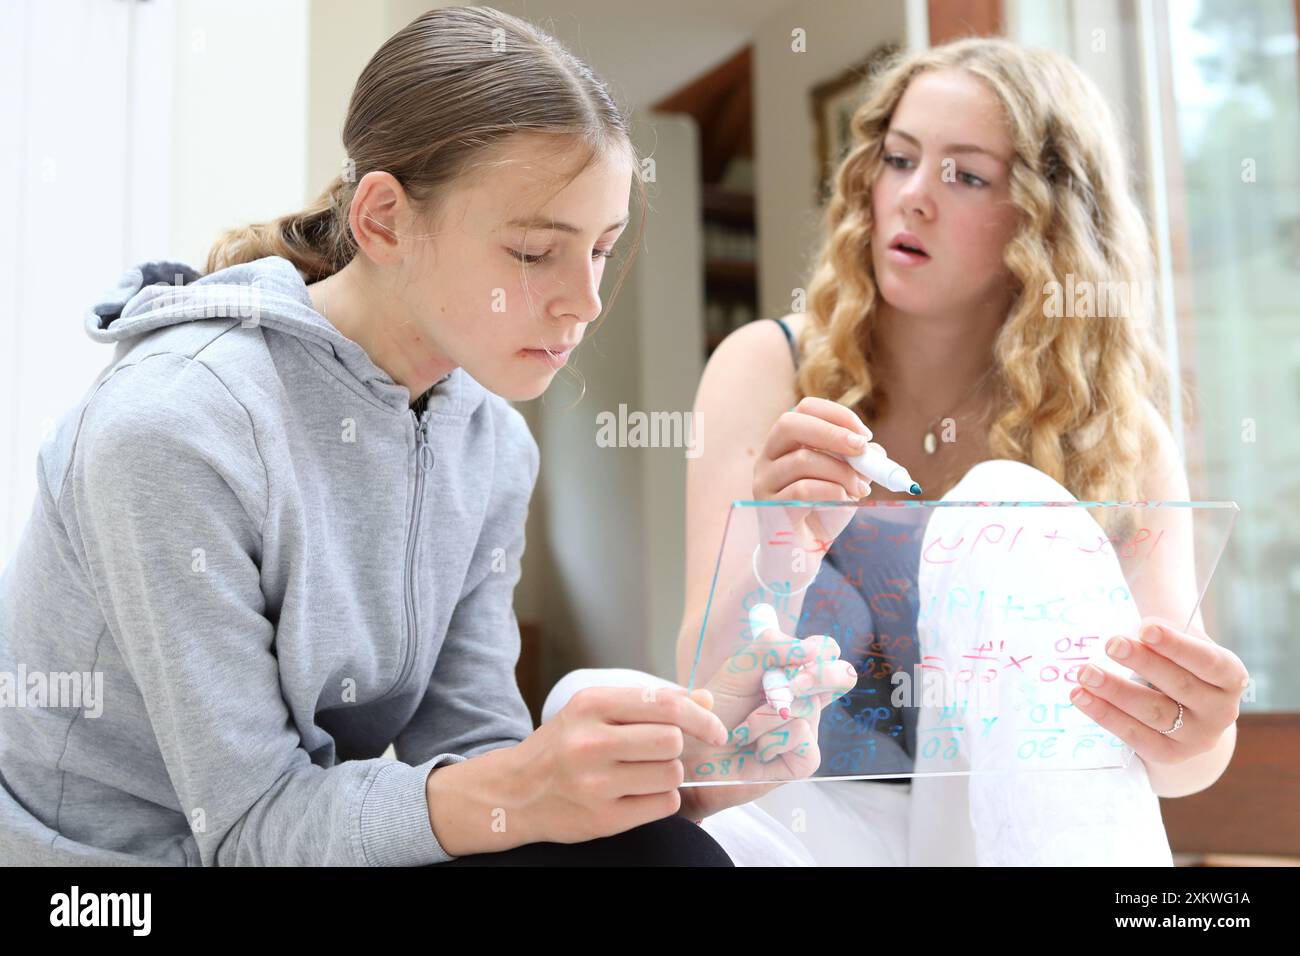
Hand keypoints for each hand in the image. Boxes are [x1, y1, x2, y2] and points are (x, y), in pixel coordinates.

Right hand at [511, 685, 729, 844]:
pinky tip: (638, 794)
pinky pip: (664, 805)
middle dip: (676, 748)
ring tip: (642, 774)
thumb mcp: (595, 711)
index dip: (701, 717)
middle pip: (673, 742)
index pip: (666, 705)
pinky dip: (661, 799)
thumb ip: (650, 703)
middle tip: (658, 753)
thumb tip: (706, 699)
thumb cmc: (563, 745)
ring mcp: (595, 783)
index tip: (717, 730)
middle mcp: (590, 742)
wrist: (512, 792)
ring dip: (668, 775)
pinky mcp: (602, 819)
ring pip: (671, 775)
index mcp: (591, 705)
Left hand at [676, 625, 857, 821]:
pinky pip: (801, 735)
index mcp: (794, 674)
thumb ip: (771, 649)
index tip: (799, 655)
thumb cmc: (715, 712)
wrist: (697, 756)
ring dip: (764, 717)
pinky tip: (757, 751)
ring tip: (742, 731)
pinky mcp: (806, 759)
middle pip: (841, 676)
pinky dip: (770, 740)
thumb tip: (813, 649)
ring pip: (807, 707)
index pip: (827, 650)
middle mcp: (807, 701)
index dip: (822, 649)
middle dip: (817, 675)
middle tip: (789, 686)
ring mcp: (809, 730)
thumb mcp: (738, 670)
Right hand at [752, 396, 886, 587]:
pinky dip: (832, 491)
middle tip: (862, 448)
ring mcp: (764, 482)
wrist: (803, 555)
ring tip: (861, 490)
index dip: (836, 415)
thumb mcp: (846, 482)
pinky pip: (802, 490)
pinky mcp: (768, 507)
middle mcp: (767, 458)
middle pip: (790, 424)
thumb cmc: (823, 513)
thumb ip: (858, 462)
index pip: (803, 409)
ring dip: (841, 472)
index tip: (865, 434)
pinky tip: (844, 500)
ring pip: (802, 460)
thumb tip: (874, 448)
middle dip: (832, 433)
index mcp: (786, 444)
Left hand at [1068, 616, 1248, 765]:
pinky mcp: (1170, 755)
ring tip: (1085, 672)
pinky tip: (1081, 696)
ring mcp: (1198, 737)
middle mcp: (1222, 711)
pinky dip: (1105, 714)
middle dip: (1142, 662)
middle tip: (1110, 644)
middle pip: (1179, 685)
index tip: (1145, 628)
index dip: (1177, 645)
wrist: (1187, 714)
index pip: (1208, 661)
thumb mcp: (1181, 646)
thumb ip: (1163, 637)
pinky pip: (1135, 735)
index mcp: (1231, 677)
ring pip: (1154, 712)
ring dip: (1116, 690)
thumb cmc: (1179, 665)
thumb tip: (1136, 635)